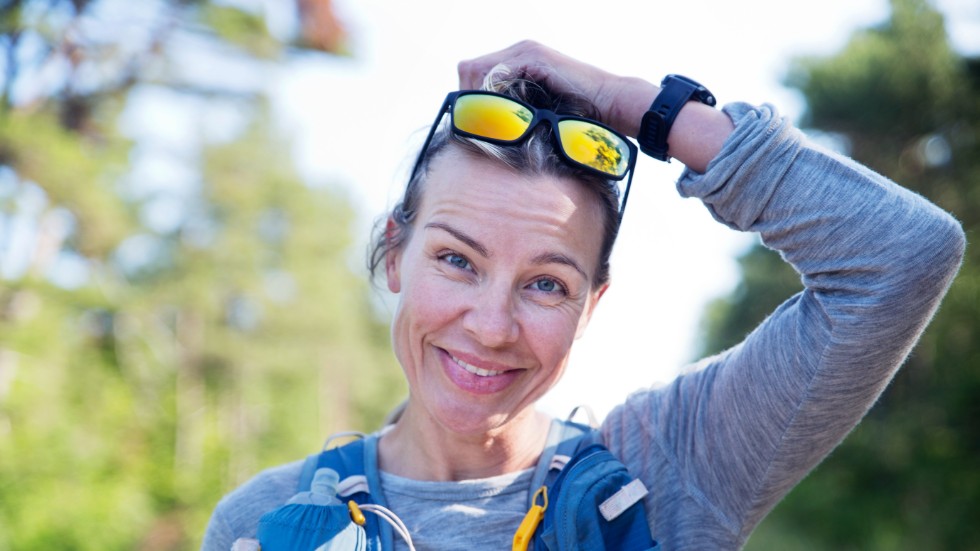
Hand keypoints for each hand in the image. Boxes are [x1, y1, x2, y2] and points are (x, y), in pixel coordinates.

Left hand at [457, 40, 656, 137]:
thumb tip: (487, 131)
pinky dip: (491, 94)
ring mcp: (525, 51)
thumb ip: (515, 113)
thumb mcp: (539, 113)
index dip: (468, 98)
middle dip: (468, 97)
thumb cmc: (580, 117)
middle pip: (468, 69)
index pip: (473, 73)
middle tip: (474, 125)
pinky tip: (496, 115)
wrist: (612, 105)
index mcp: (518, 62)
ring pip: (476, 70)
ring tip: (483, 123)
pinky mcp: (534, 58)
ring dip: (476, 98)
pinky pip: (496, 73)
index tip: (472, 123)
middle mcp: (518, 51)